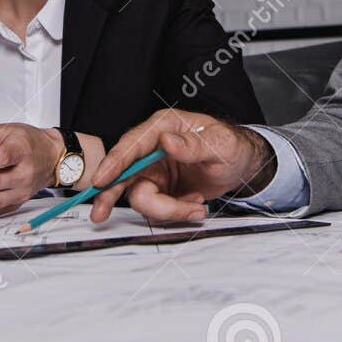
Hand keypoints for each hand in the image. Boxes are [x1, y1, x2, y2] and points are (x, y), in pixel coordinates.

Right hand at [88, 110, 275, 223]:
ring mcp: (154, 170)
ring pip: (141, 196)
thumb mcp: (219, 144)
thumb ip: (192, 144)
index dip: (115, 162)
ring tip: (196, 207)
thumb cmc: (231, 147)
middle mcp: (153, 148)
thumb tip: (166, 142)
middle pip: (124, 172)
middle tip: (100, 214)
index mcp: (163, 127)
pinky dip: (175, 212)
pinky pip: (157, 207)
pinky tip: (195, 204)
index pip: (132, 144)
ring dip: (167, 209)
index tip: (101, 180)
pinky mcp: (160, 188)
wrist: (241, 166)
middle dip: (111, 193)